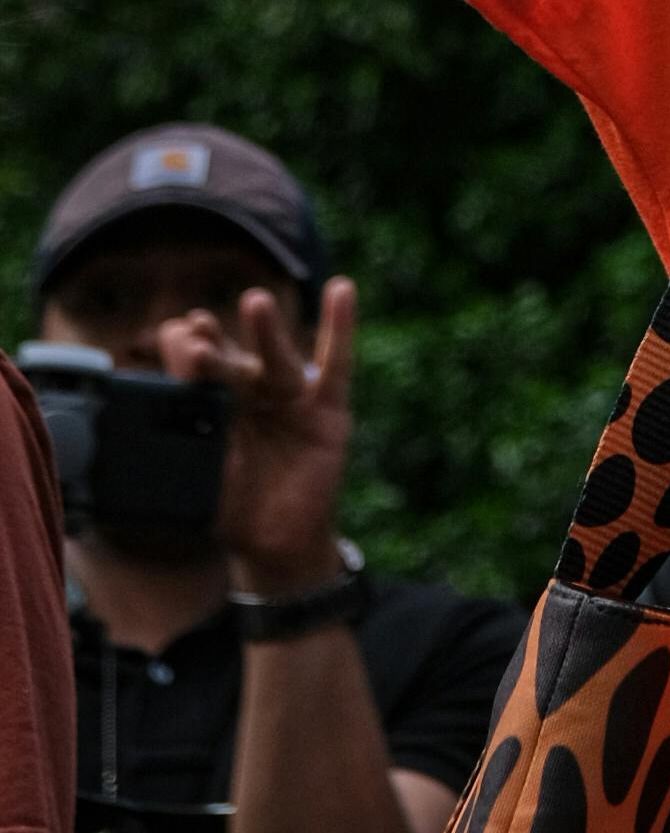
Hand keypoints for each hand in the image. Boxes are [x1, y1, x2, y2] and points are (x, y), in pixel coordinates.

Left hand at [152, 278, 359, 595]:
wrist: (278, 543)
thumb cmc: (236, 511)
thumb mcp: (207, 486)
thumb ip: (196, 456)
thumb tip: (165, 429)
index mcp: (218, 408)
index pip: (199, 377)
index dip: (186, 358)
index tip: (172, 337)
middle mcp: (252, 395)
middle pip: (233, 366)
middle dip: (216, 348)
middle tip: (197, 327)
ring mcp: (291, 399)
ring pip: (277, 361)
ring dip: (266, 332)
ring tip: (255, 302)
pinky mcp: (327, 409)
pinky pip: (337, 364)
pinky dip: (341, 325)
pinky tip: (341, 289)